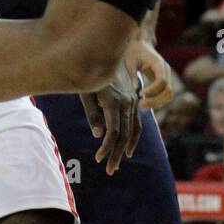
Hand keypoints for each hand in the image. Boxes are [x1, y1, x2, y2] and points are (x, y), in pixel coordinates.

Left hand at [79, 56, 141, 174]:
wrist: (105, 52)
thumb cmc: (89, 72)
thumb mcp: (85, 91)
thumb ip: (92, 113)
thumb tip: (99, 135)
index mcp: (113, 101)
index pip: (113, 131)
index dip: (107, 147)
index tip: (98, 159)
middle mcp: (126, 102)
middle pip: (124, 135)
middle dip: (116, 154)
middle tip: (109, 171)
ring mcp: (132, 101)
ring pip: (132, 130)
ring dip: (124, 149)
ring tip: (116, 164)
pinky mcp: (133, 100)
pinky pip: (137, 123)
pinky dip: (134, 138)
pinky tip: (128, 150)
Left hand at [126, 38, 174, 109]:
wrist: (140, 43)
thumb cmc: (134, 51)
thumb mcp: (130, 62)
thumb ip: (133, 75)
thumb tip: (135, 89)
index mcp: (159, 64)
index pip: (161, 80)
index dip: (152, 90)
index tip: (140, 94)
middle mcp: (166, 70)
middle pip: (168, 90)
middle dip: (156, 100)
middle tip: (140, 105)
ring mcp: (167, 75)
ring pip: (169, 94)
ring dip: (158, 103)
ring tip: (143, 106)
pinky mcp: (164, 80)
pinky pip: (166, 93)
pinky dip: (158, 100)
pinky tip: (146, 102)